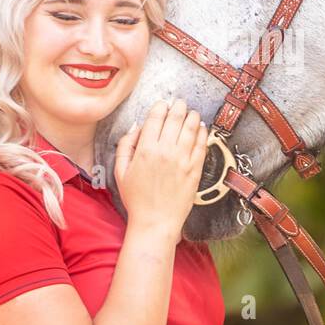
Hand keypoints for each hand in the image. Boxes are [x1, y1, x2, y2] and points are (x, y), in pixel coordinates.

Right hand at [114, 98, 207, 235]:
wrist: (156, 222)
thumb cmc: (136, 199)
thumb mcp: (121, 172)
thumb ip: (125, 146)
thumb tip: (136, 127)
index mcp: (145, 149)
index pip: (155, 117)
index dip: (160, 106)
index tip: (163, 104)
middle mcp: (166, 151)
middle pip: (175, 118)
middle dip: (178, 106)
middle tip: (180, 103)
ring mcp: (183, 159)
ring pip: (191, 127)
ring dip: (192, 115)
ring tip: (191, 112)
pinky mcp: (195, 169)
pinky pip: (202, 144)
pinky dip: (203, 132)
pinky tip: (201, 128)